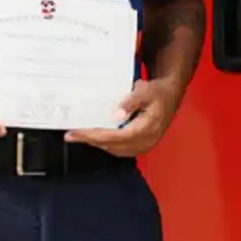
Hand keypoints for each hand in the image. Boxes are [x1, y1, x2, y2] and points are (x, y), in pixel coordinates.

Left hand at [64, 78, 181, 156]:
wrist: (170, 96)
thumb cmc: (157, 92)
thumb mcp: (145, 91)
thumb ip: (131, 102)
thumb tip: (117, 115)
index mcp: (146, 129)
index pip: (116, 136)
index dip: (95, 136)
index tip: (77, 133)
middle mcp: (145, 141)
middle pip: (113, 145)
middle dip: (91, 140)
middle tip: (71, 135)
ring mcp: (143, 146)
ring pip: (115, 149)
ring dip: (96, 143)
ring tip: (79, 136)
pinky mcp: (140, 146)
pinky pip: (119, 149)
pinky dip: (105, 143)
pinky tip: (94, 136)